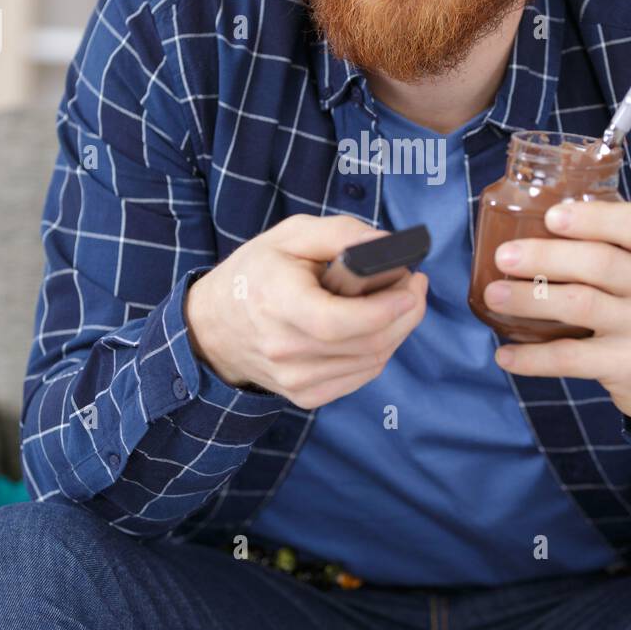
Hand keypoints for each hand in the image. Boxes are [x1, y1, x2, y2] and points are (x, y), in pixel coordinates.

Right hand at [185, 213, 427, 408]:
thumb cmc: (256, 274)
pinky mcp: (306, 395)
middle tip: (415, 285)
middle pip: (367, 343)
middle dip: (406, 313)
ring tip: (398, 301)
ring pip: (372, 361)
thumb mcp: (290, 236)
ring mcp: (296, 380)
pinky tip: (376, 327)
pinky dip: (379, 350)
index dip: (385, 307)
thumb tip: (387, 245)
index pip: (338, 321)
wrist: (215, 326)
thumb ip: (340, 234)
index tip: (411, 282)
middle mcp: (285, 350)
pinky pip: (361, 376)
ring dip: (398, 330)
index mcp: (276, 303)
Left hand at [482, 199, 630, 451]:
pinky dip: (532, 358)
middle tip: (503, 256)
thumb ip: (618, 246)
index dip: (591, 217)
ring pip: (580, 305)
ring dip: (529, 299)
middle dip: (544, 256)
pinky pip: (571, 358)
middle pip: (599, 262)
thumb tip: (543, 216)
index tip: (550, 215)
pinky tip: (504, 355)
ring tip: (493, 295)